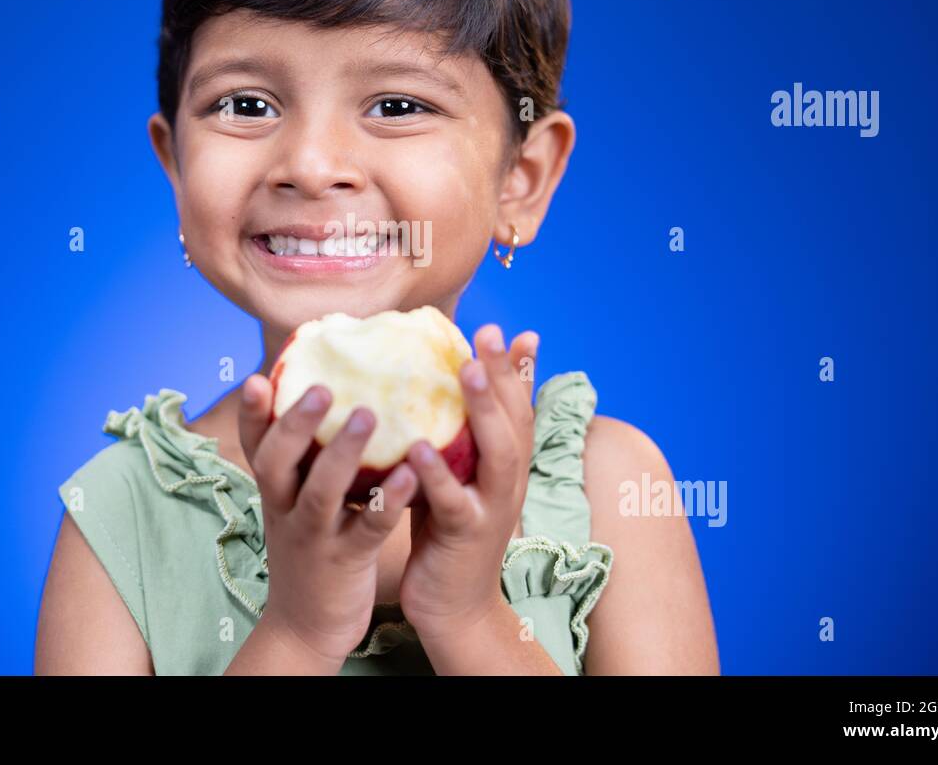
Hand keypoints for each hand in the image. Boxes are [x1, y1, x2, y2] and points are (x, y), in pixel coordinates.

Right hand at [237, 374, 419, 667]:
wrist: (307, 628)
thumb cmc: (312, 550)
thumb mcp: (296, 505)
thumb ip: (308, 462)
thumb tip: (335, 397)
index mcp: (275, 491)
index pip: (255, 445)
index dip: (253, 414)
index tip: (257, 378)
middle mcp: (286, 509)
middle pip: (276, 462)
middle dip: (296, 423)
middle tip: (323, 387)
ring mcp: (314, 537)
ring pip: (321, 492)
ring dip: (342, 454)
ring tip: (368, 416)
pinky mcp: (345, 562)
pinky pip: (368, 528)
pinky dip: (388, 501)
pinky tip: (409, 474)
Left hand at [398, 324, 539, 642]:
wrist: (454, 607)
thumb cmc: (446, 531)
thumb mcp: (455, 476)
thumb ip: (453, 437)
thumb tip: (431, 387)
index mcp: (506, 464)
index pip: (519, 408)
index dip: (520, 370)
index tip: (519, 330)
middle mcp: (509, 481)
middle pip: (516, 419)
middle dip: (506, 373)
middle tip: (490, 331)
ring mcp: (492, 508)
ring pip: (499, 453)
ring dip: (484, 410)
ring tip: (467, 371)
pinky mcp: (465, 536)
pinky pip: (454, 501)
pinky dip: (437, 473)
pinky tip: (417, 447)